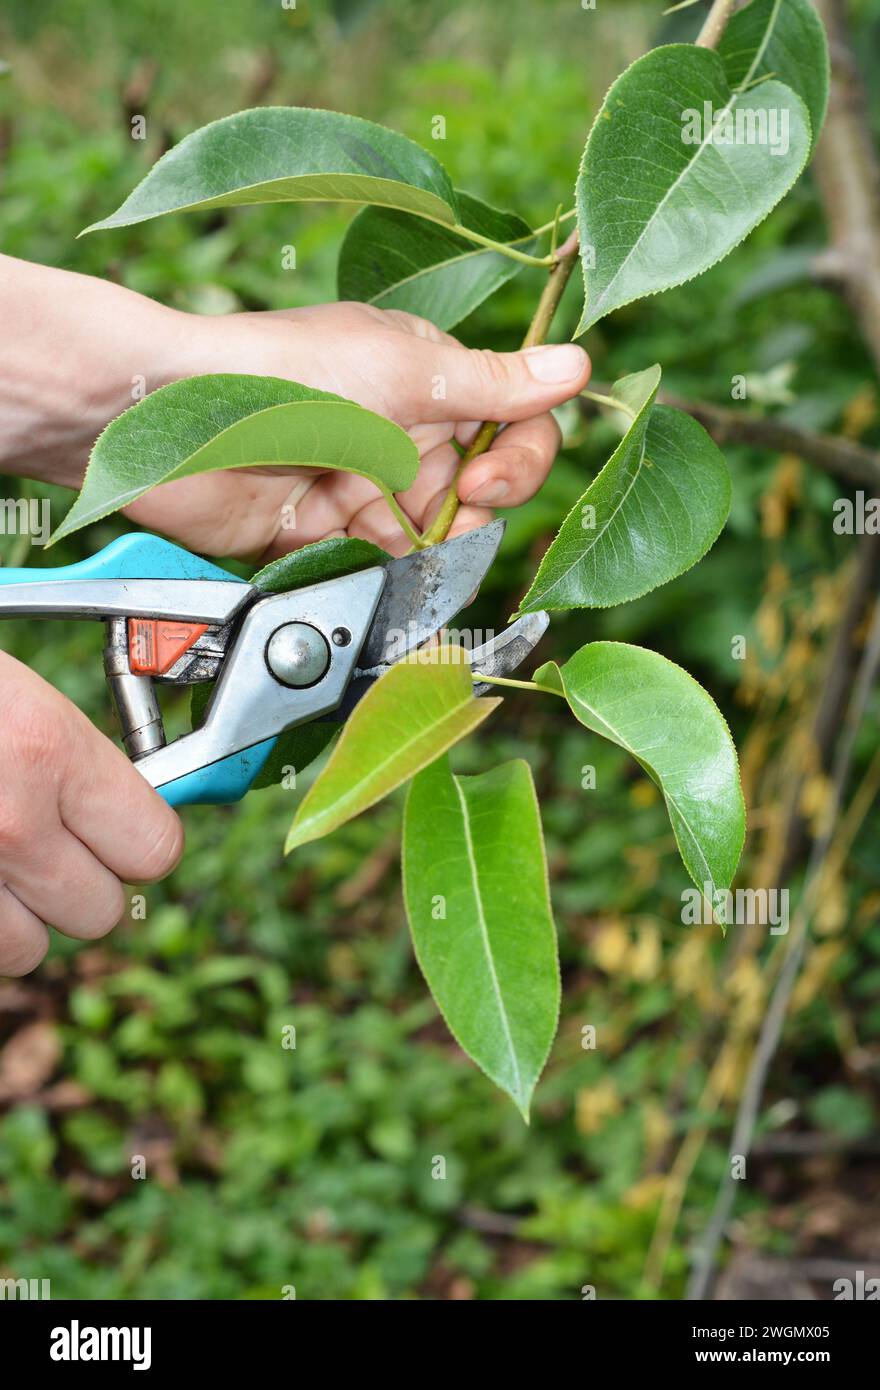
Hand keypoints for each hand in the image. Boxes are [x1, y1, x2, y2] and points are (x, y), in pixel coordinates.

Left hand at [0, 258, 589, 558]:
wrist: (173, 421)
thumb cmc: (282, 373)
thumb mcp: (403, 373)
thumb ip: (493, 387)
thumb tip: (579, 365)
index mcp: (425, 379)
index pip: (508, 424)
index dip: (516, 458)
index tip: (490, 479)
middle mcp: (399, 432)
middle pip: (476, 491)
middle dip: (470, 510)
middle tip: (445, 511)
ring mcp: (361, 485)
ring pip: (431, 537)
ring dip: (425, 548)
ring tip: (386, 531)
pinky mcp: (323, 534)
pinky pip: (378, 567)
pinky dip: (384, 574)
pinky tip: (369, 560)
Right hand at [0, 652, 182, 975]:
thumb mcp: (6, 684)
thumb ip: (69, 746)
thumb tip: (123, 794)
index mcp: (48, 749)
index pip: (156, 847)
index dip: (139, 836)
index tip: (116, 823)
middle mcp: (12, 826)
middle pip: (102, 912)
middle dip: (79, 881)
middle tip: (45, 839)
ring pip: (30, 952)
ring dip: (18, 915)